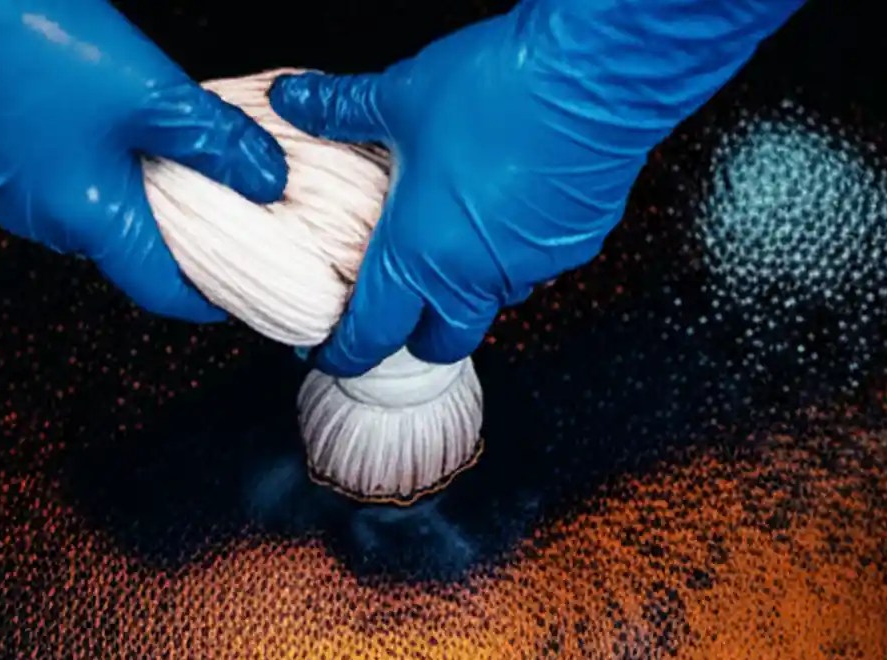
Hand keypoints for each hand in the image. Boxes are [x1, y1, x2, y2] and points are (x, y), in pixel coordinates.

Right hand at [0, 0, 286, 320]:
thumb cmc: (33, 37)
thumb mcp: (153, 92)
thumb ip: (218, 142)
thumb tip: (267, 180)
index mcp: (83, 219)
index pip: (158, 289)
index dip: (204, 297)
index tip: (236, 292)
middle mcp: (36, 219)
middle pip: (124, 247)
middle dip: (173, 232)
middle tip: (217, 205)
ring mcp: (1, 190)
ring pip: (87, 209)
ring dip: (131, 193)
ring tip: (170, 156)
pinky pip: (51, 181)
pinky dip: (90, 169)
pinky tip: (110, 128)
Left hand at [270, 0, 805, 375]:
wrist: (593, 78)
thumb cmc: (498, 90)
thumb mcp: (401, 98)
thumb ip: (340, 108)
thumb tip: (293, 99)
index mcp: (418, 252)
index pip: (372, 333)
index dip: (346, 351)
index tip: (330, 353)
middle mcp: (473, 275)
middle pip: (441, 342)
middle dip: (416, 338)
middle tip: (399, 317)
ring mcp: (528, 267)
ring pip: (491, 303)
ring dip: (468, 293)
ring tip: (453, 251)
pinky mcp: (573, 247)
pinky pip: (533, 268)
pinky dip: (513, 255)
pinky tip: (507, 214)